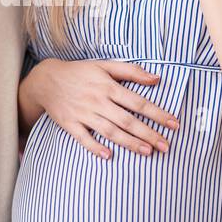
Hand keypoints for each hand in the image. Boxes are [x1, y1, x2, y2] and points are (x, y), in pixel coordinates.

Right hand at [22, 58, 179, 159]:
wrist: (47, 80)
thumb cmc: (80, 72)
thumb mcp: (105, 65)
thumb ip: (131, 71)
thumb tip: (156, 79)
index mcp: (108, 86)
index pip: (138, 102)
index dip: (158, 113)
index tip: (174, 124)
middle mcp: (98, 100)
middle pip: (127, 120)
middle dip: (148, 134)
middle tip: (166, 146)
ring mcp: (83, 113)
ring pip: (109, 131)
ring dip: (129, 142)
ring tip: (148, 152)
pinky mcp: (70, 124)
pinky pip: (83, 138)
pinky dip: (95, 147)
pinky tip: (109, 156)